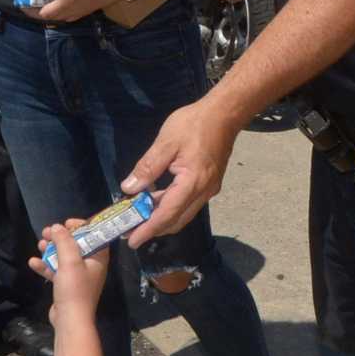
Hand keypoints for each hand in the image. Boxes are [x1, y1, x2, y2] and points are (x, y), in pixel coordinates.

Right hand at [30, 220, 112, 312]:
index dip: (82, 226)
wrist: (70, 320)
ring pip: (64, 257)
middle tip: (47, 231)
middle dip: (60, 237)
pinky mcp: (66, 286)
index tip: (67, 223)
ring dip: (51, 250)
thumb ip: (64, 241)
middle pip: (76, 245)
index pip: (95, 235)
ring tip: (40, 244)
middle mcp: (90, 266)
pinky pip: (56, 271)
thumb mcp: (70, 261)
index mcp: (98, 258)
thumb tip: (57, 227)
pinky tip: (33, 262)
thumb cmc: (74, 288)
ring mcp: (78, 276)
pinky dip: (45, 266)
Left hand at [32, 0, 131, 22]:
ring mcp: (75, 10)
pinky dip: (59, 15)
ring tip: (39, 6)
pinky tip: (58, 8)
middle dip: (35, 7)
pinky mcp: (82, 14)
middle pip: (45, 12)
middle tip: (29, 0)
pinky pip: (66, 19)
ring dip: (45, 12)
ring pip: (54, 18)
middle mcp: (68, 1)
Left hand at [119, 98, 238, 246]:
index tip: (132, 241)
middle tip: (131, 232)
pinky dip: (172, 208)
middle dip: (154, 229)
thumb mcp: (165, 143)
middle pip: (177, 220)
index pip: (167, 214)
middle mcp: (203, 191)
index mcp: (192, 182)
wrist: (225, 114)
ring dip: (163, 219)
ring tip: (140, 219)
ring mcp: (209, 189)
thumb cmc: (194, 123)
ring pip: (184, 214)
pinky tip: (157, 201)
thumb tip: (129, 189)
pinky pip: (189, 204)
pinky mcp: (210, 184)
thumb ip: (147, 168)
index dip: (148, 229)